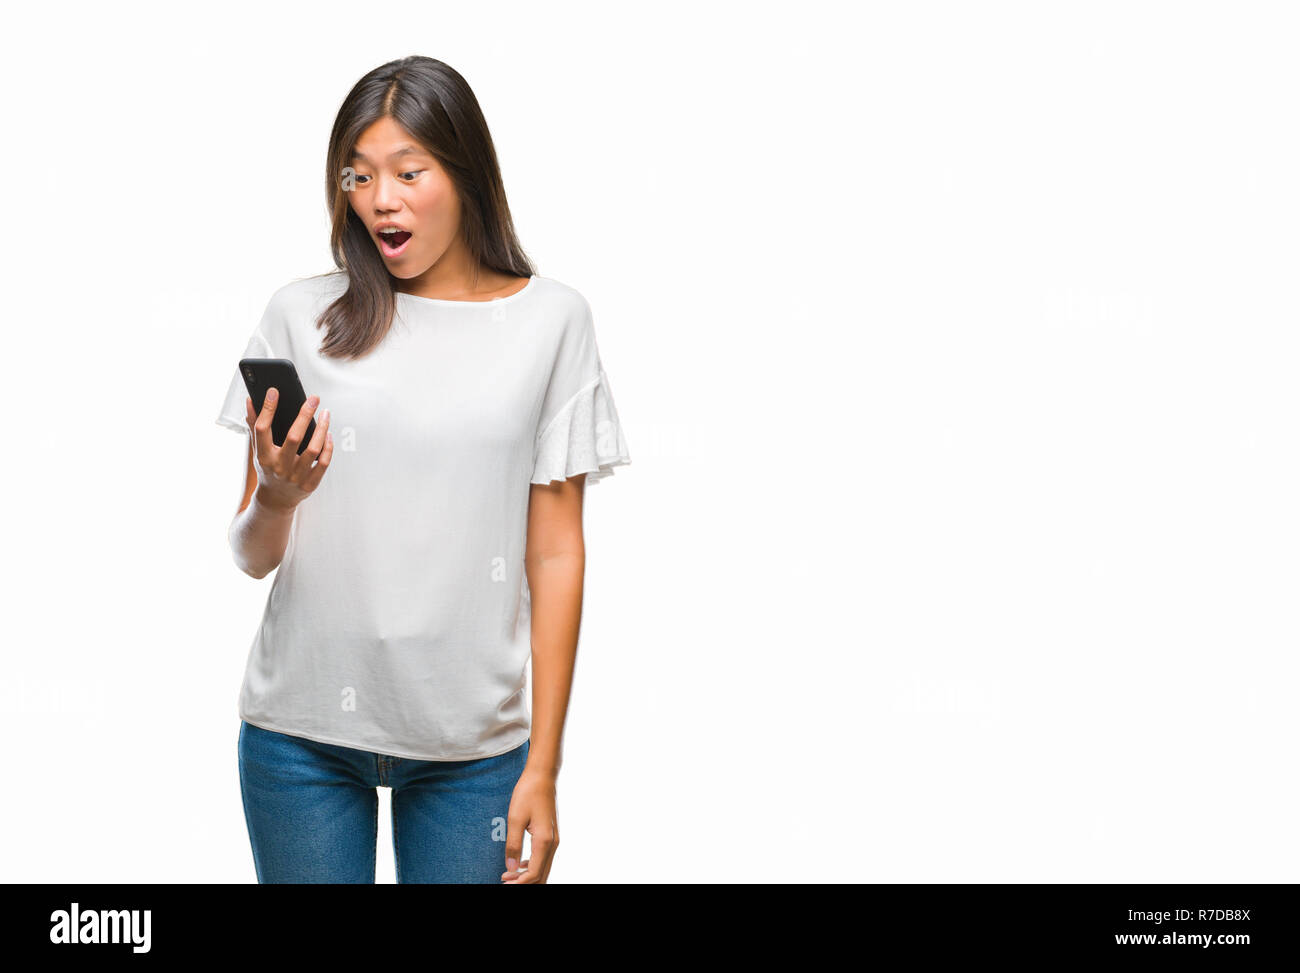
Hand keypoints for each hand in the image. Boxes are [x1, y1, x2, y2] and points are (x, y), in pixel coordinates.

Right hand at [245, 388, 332, 511]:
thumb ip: (254, 426)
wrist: (276, 500)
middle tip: (313, 398)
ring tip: (325, 413)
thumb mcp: (257, 450)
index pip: (262, 429)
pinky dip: (328, 447)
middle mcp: (278, 467)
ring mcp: (295, 477)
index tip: (274, 391)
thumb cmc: (267, 469)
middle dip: (304, 414)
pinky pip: (323, 463)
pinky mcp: (310, 484)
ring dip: (321, 428)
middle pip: (294, 437)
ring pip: (312, 450)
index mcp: (263, 456)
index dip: (268, 409)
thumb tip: (250, 400)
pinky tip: (328, 434)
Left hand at [501, 768, 558, 883]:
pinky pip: (544, 859)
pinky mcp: (551, 835)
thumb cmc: (528, 793)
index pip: (533, 873)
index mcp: (544, 841)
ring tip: (508, 875)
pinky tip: (519, 866)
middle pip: (541, 875)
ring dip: (528, 876)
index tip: (502, 882)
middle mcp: (553, 843)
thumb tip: (510, 868)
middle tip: (504, 882)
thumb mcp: (515, 818)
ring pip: (544, 868)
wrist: (542, 776)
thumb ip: (513, 845)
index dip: (518, 883)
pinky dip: (532, 867)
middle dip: (524, 883)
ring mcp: (554, 840)